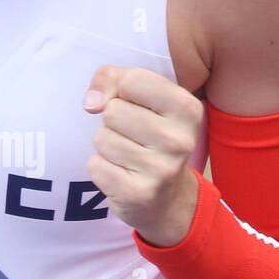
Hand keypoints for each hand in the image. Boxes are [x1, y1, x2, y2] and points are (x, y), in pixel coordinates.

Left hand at [83, 65, 203, 245]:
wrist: (168, 198)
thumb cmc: (151, 138)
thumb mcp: (144, 100)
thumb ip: (113, 80)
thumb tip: (91, 103)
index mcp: (187, 108)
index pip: (132, 80)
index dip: (121, 90)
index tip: (133, 105)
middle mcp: (179, 140)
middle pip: (113, 110)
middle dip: (113, 122)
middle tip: (133, 137)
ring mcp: (160, 169)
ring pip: (101, 138)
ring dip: (106, 145)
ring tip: (127, 156)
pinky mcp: (138, 193)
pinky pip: (95, 165)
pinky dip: (101, 168)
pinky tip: (122, 174)